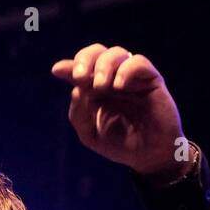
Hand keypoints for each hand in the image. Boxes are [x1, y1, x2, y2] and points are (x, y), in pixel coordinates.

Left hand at [51, 44, 185, 180]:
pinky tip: (119, 86)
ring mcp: (132, 78)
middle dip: (85, 59)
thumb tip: (75, 89)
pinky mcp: (151, 80)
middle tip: (80, 77)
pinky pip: (139, 62)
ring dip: (104, 65)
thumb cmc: (119, 145)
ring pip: (117, 53)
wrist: (148, 156)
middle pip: (97, 52)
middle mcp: (113, 79)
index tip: (58, 71)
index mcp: (95, 90)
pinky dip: (126, 69)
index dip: (69, 66)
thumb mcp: (90, 134)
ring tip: (101, 86)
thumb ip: (78, 114)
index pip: (81, 68)